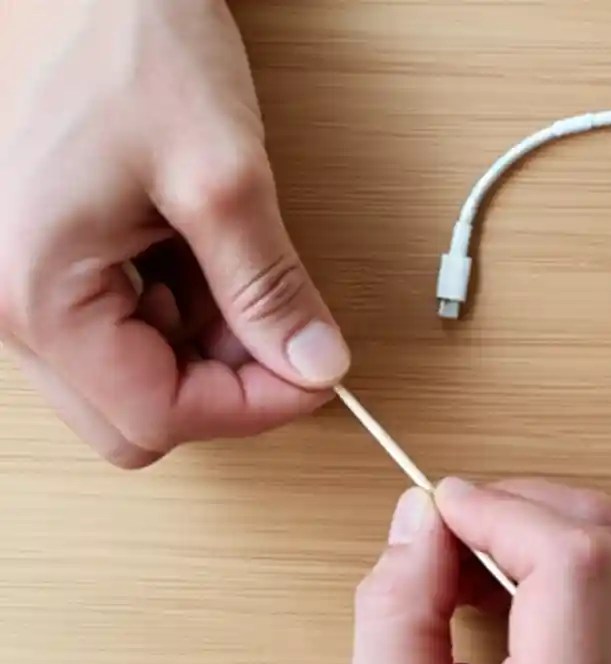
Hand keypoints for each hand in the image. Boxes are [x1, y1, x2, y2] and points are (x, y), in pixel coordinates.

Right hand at [0, 1, 347, 467]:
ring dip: (203, 343)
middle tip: (290, 329)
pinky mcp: (44, 251)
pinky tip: (207, 248)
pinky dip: (176, 305)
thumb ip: (268, 284)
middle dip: (224, 383)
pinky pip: (115, 319)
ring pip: (127, 371)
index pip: (156, 417)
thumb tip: (315, 361)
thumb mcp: (221, 173)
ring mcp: (21, 278)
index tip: (318, 373)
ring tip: (244, 265)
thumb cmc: (118, 38)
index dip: (252, 407)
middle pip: (132, 413)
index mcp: (38, 293)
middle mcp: (11, 302)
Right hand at [342, 478, 610, 663]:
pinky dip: (576, 572)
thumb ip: (399, 612)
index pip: (574, 555)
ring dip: (547, 534)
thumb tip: (421, 520)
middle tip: (455, 531)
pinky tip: (522, 604)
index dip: (502, 507)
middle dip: (521, 506)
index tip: (447, 504)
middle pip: (609, 535)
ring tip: (478, 577)